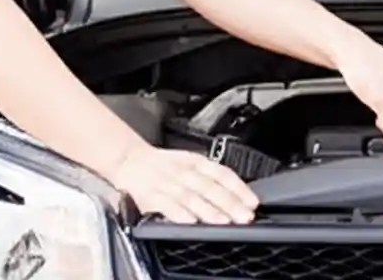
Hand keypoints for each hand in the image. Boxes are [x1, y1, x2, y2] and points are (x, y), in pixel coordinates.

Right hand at [107, 143, 258, 224]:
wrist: (130, 160)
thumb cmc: (163, 164)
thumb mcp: (190, 162)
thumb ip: (211, 177)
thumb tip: (238, 195)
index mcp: (196, 162)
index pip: (222, 173)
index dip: (239, 188)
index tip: (252, 202)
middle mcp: (184, 172)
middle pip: (210, 187)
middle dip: (230, 203)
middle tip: (245, 216)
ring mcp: (168, 184)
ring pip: (192, 198)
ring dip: (209, 210)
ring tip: (224, 221)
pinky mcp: (151, 196)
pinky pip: (167, 206)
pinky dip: (179, 214)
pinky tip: (191, 222)